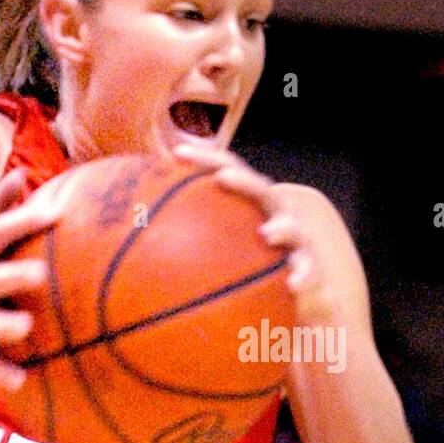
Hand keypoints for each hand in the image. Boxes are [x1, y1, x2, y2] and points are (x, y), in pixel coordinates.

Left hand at [172, 143, 337, 322]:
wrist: (294, 288)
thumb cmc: (246, 265)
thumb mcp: (219, 248)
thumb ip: (186, 239)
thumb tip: (132, 238)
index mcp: (252, 203)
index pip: (228, 171)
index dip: (205, 159)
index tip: (175, 154)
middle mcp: (276, 214)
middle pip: (261, 190)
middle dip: (244, 182)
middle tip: (223, 178)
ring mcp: (297, 240)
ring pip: (294, 228)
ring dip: (283, 228)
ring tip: (269, 235)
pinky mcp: (311, 267)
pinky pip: (311, 271)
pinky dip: (305, 276)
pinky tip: (294, 285)